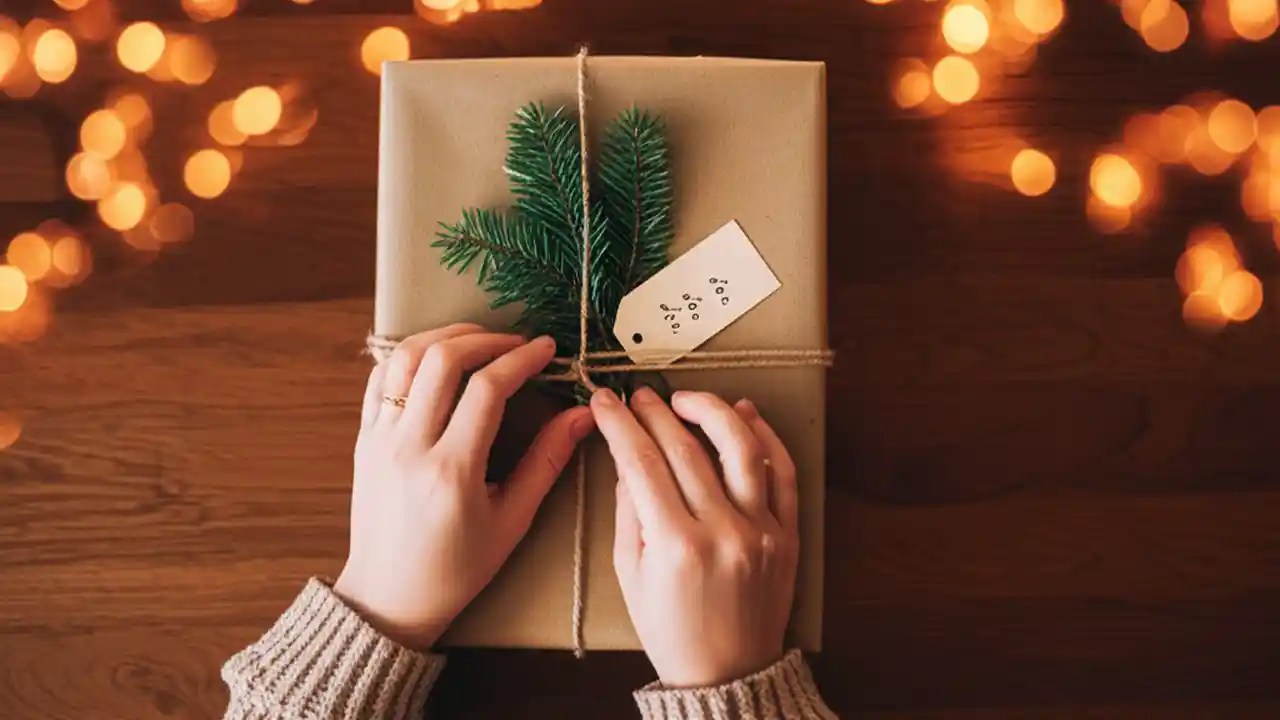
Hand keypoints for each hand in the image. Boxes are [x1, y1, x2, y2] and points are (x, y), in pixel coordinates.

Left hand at [334, 324, 594, 648]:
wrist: (388, 596)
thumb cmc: (457, 568)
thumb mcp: (512, 520)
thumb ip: (547, 461)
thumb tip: (583, 415)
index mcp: (452, 471)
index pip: (488, 388)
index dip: (522, 358)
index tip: (546, 349)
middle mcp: (409, 447)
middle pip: (443, 359)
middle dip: (485, 338)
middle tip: (515, 343)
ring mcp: (379, 439)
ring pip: (406, 358)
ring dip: (444, 337)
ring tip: (478, 341)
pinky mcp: (363, 438)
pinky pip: (380, 378)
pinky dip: (410, 357)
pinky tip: (437, 360)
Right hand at [591, 386, 798, 687]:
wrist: (727, 673)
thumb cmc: (671, 628)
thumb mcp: (629, 574)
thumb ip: (628, 511)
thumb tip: (629, 458)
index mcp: (675, 545)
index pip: (642, 463)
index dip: (620, 424)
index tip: (606, 401)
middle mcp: (721, 531)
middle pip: (686, 448)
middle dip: (656, 412)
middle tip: (640, 395)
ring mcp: (760, 530)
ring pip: (742, 447)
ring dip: (713, 410)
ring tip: (687, 399)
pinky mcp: (787, 533)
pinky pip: (784, 472)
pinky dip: (766, 436)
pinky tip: (745, 413)